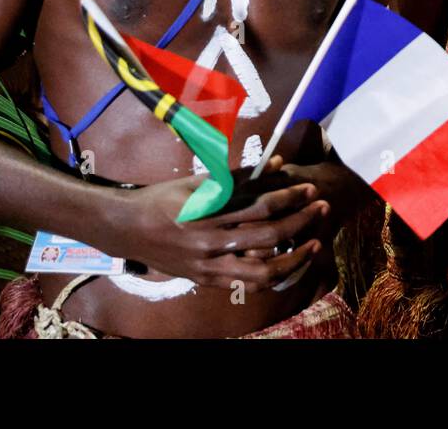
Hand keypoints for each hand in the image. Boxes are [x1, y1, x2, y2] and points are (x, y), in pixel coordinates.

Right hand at [117, 157, 328, 290]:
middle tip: (320, 207)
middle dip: (300, 220)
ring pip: (262, 269)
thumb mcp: (198, 181)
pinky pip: (246, 284)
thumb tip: (276, 163)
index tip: (309, 188)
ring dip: (294, 257)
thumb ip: (239, 175)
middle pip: (268, 235)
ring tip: (314, 243)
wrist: (127, 229)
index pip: (261, 205)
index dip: (289, 196)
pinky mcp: (205, 280)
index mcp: (208, 212)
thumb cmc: (163, 198)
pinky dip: (271, 275)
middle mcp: (209, 242)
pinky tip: (288, 264)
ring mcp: (208, 265)